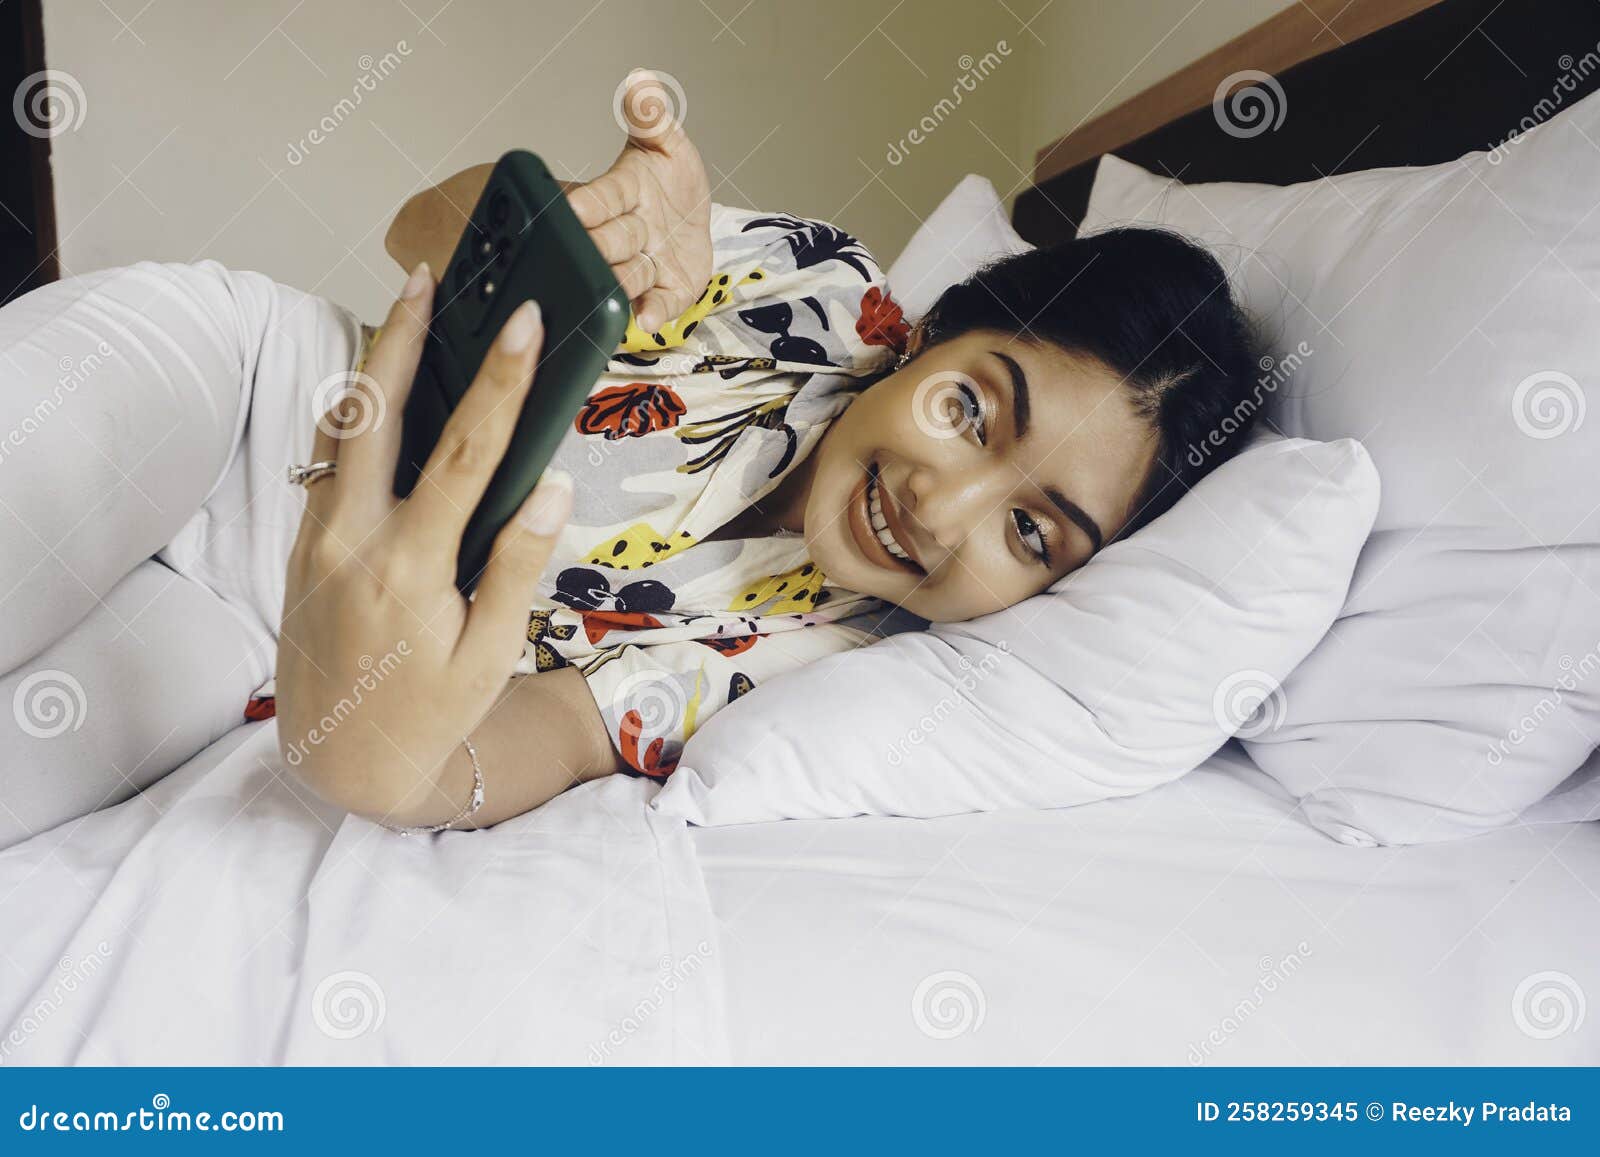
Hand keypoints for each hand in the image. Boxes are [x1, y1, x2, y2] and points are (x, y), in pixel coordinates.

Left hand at [274, 264, 573, 826]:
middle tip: (430, 278)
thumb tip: (552, 483)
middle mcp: (353, 538)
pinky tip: (379, 390)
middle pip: (375, 411)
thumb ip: (519, 563)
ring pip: (338, 428)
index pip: (464, 451)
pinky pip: (325, 461)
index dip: (501, 381)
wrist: (338, 757)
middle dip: (404, 337)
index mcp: (412, 566)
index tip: (525, 321)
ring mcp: (317, 537)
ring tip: (406, 312)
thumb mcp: (492, 652)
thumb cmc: (429, 709)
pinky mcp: (302, 543)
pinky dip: (352, 414)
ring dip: (373, 366)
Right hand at [567, 69, 711, 332]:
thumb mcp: (667, 144)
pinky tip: (648, 319)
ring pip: (628, 275)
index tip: (573, 210)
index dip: (589, 205)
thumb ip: (652, 118)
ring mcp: (646, 264)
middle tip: (589, 252)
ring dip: (620, 281)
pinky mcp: (667, 290)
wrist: (695, 221)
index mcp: (623, 192)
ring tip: (614, 286)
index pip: (602, 197)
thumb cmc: (671, 182)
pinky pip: (657, 302)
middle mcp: (628, 232)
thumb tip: (641, 82)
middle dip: (599, 247)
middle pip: (610, 241)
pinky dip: (652, 311)